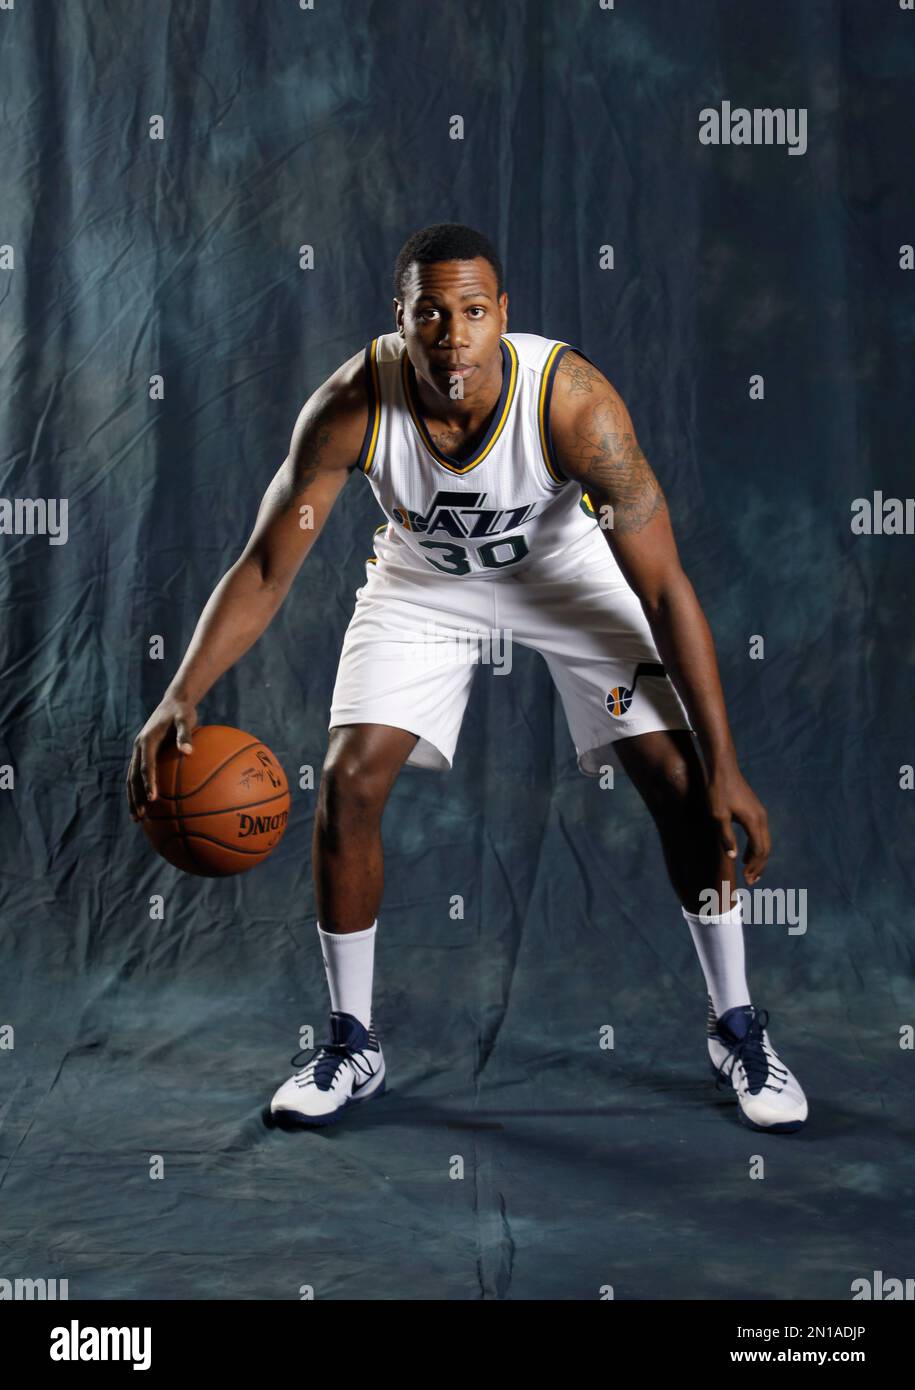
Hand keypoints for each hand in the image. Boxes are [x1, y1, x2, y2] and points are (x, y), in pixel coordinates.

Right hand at [126, 695, 197, 820]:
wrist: (173, 701)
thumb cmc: (182, 711)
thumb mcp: (186, 718)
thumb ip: (185, 734)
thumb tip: (188, 752)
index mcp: (147, 740)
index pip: (146, 765)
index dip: (149, 782)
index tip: (153, 798)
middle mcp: (139, 747)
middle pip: (133, 776)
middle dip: (135, 797)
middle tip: (140, 816)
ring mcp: (139, 751)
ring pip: (131, 778)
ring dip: (133, 798)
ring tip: (137, 817)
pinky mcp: (143, 754)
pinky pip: (138, 775)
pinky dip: (138, 790)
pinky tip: (146, 804)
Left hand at [706, 767, 770, 885]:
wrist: (722, 767)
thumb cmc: (718, 790)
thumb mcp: (718, 816)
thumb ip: (726, 837)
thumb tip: (733, 857)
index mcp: (754, 821)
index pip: (759, 851)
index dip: (754, 867)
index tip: (746, 880)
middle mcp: (761, 818)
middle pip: (765, 848)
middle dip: (759, 866)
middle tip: (751, 881)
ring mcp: (759, 813)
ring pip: (764, 840)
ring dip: (758, 857)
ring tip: (749, 870)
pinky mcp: (755, 809)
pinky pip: (760, 833)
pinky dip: (756, 846)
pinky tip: (746, 851)